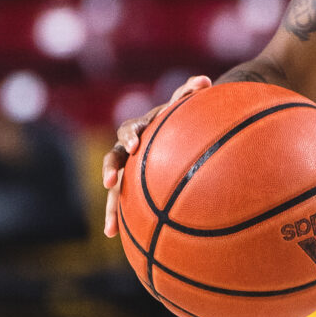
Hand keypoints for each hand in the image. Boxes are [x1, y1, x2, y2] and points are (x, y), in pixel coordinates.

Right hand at [102, 74, 209, 236]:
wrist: (175, 130)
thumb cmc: (182, 117)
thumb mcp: (185, 105)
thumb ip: (191, 92)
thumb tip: (206, 80)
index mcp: (141, 128)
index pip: (130, 129)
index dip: (130, 136)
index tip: (134, 146)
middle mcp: (129, 149)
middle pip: (114, 158)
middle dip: (110, 170)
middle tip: (109, 182)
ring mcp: (128, 168)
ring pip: (115, 187)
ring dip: (111, 206)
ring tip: (111, 227)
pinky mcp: (131, 185)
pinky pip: (124, 202)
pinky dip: (119, 217)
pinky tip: (114, 236)